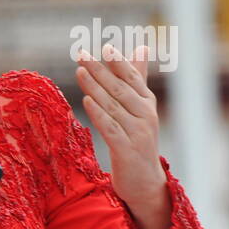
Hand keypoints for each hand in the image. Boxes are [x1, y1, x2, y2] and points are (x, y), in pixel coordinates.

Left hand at [74, 43, 169, 228]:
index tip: (105, 47)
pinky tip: (86, 100)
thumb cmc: (139, 141)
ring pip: (113, 106)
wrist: (145, 182)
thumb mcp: (140, 108)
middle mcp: (146, 116)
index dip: (119, 63)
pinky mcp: (127, 150)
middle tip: (82, 54)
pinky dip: (98, 113)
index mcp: (148, 104)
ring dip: (95, 87)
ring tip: (80, 71)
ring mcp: (138, 133)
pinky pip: (110, 128)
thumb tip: (142, 46)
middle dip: (100, 70)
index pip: (133, 78)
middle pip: (121, 89)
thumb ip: (139, 78)